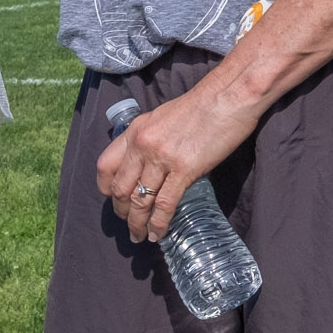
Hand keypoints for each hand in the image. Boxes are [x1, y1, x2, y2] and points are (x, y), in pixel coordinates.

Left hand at [95, 85, 252, 244]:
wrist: (228, 97)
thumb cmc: (202, 106)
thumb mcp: (163, 117)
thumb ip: (150, 139)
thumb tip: (150, 162)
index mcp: (135, 131)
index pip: (105, 166)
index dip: (106, 189)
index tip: (113, 201)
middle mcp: (142, 145)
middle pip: (120, 188)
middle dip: (121, 212)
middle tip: (129, 224)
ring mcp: (162, 158)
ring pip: (140, 200)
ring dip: (138, 223)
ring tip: (140, 236)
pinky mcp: (184, 169)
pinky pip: (165, 204)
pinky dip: (158, 223)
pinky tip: (158, 234)